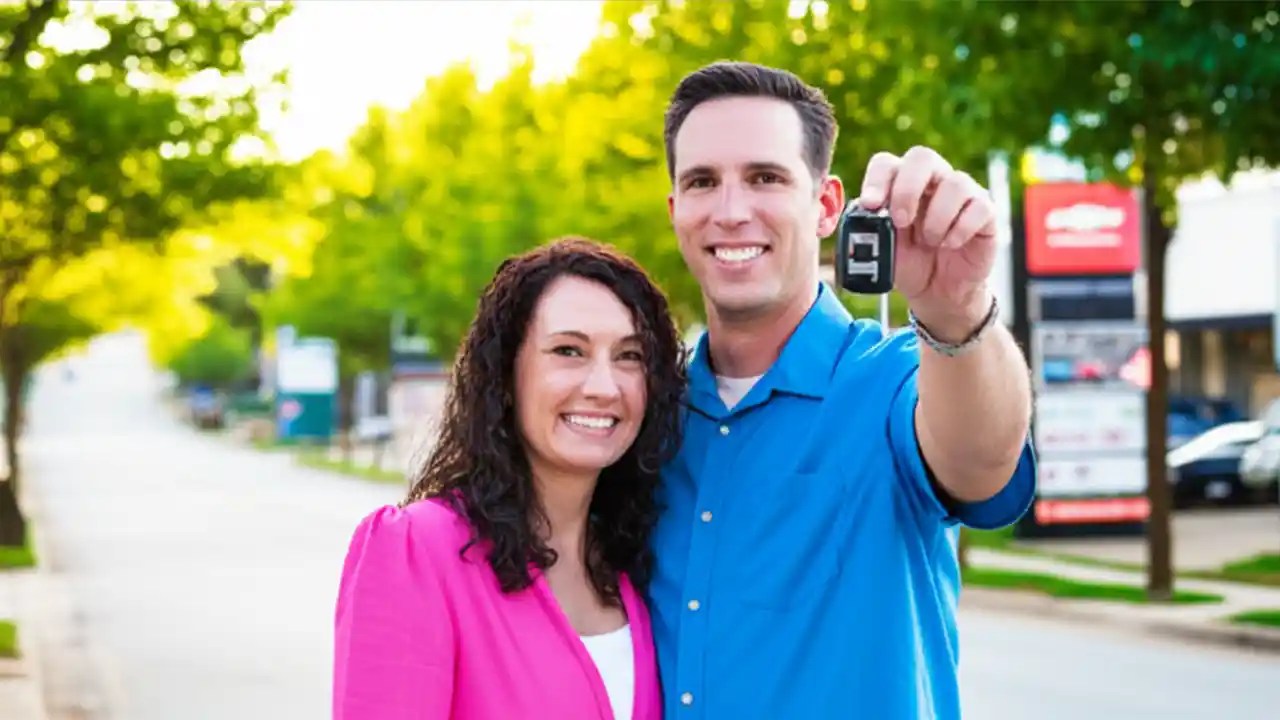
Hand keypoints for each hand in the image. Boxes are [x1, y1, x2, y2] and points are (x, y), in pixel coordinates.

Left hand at [858, 146, 995, 340]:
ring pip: (955, 183)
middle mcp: (931, 180)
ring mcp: (961, 193)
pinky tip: (950, 244)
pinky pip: (979, 206)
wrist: (937, 291)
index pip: (886, 163)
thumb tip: (862, 211)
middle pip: (922, 157)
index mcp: (900, 183)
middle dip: (907, 189)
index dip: (877, 179)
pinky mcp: (985, 211)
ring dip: (936, 218)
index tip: (870, 205)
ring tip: (930, 242)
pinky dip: (960, 229)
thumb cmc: (908, 262)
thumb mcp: (881, 248)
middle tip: (900, 222)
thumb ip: (869, 227)